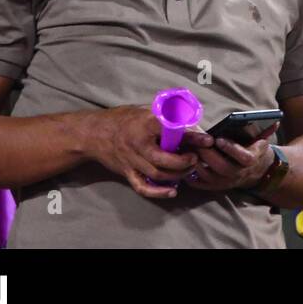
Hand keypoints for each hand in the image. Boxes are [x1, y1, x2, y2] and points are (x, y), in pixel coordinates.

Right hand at [85, 106, 202, 199]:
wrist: (94, 133)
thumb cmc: (124, 119)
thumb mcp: (146, 110)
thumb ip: (168, 116)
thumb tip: (192, 122)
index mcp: (145, 124)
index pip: (173, 131)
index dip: (193, 136)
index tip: (208, 139)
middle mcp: (138, 144)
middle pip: (165, 160)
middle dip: (185, 162)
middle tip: (196, 158)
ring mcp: (131, 161)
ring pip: (158, 174)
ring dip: (178, 175)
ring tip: (190, 169)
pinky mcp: (127, 173)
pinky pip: (143, 187)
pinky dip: (158, 192)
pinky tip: (172, 191)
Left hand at [183, 129, 276, 194]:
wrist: (256, 171)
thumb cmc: (255, 149)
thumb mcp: (262, 140)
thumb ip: (267, 130)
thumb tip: (275, 121)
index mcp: (251, 160)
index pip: (243, 157)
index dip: (231, 149)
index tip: (219, 139)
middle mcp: (238, 173)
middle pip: (221, 167)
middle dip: (208, 154)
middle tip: (196, 142)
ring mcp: (225, 182)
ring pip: (208, 176)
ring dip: (196, 163)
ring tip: (188, 149)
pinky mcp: (215, 187)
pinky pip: (199, 184)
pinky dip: (190, 175)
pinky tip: (185, 162)